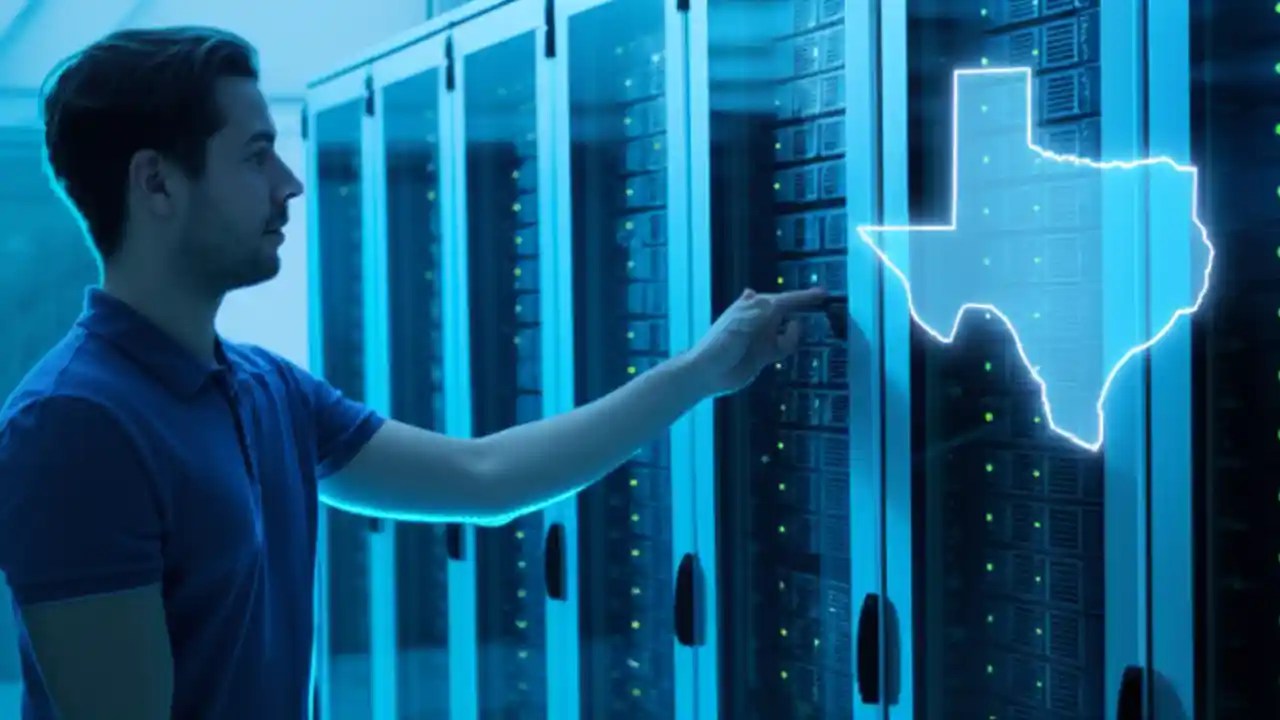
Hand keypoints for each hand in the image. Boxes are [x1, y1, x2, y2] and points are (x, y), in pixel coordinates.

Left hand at [683, 286, 827, 397]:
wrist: (707, 373)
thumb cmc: (720, 343)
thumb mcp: (740, 324)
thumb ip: (761, 314)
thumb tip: (780, 304)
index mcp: (752, 307)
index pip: (782, 299)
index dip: (802, 297)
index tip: (822, 294)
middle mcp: (759, 319)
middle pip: (787, 312)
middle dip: (801, 311)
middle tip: (820, 311)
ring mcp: (762, 337)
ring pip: (788, 331)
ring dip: (792, 334)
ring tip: (785, 340)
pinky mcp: (764, 355)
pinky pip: (784, 347)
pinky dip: (788, 345)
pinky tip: (783, 347)